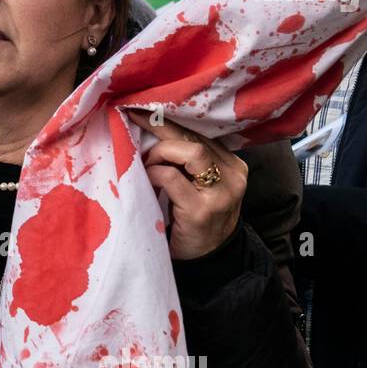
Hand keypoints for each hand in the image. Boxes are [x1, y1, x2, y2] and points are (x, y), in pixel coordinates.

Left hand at [128, 112, 247, 260]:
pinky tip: (148, 182)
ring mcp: (220, 193)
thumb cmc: (195, 218)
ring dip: (159, 154)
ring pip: (189, 152)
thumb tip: (152, 128)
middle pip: (195, 138)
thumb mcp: (199, 185)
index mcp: (232, 165)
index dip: (170, 120)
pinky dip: (154, 174)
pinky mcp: (202, 210)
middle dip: (160, 126)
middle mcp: (233, 175)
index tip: (143, 108)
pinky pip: (171, 177)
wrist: (207, 259)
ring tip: (147, 166)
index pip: (200, 133)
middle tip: (133, 118)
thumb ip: (187, 161)